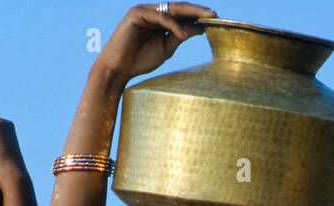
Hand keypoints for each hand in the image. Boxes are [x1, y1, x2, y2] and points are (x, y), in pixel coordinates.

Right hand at [96, 3, 216, 81]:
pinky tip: (184, 34)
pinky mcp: (136, 14)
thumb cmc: (140, 60)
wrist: (118, 69)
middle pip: (179, 8)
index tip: (214, 21)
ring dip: (190, 14)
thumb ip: (179, 36)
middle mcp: (152, 12)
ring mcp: (144, 11)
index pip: (181, 14)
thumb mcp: (166, 48)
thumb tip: (200, 28)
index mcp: (159, 19)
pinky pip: (160, 18)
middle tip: (214, 15)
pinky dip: (173, 25)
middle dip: (197, 11)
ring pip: (171, 10)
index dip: (197, 16)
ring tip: (206, 20)